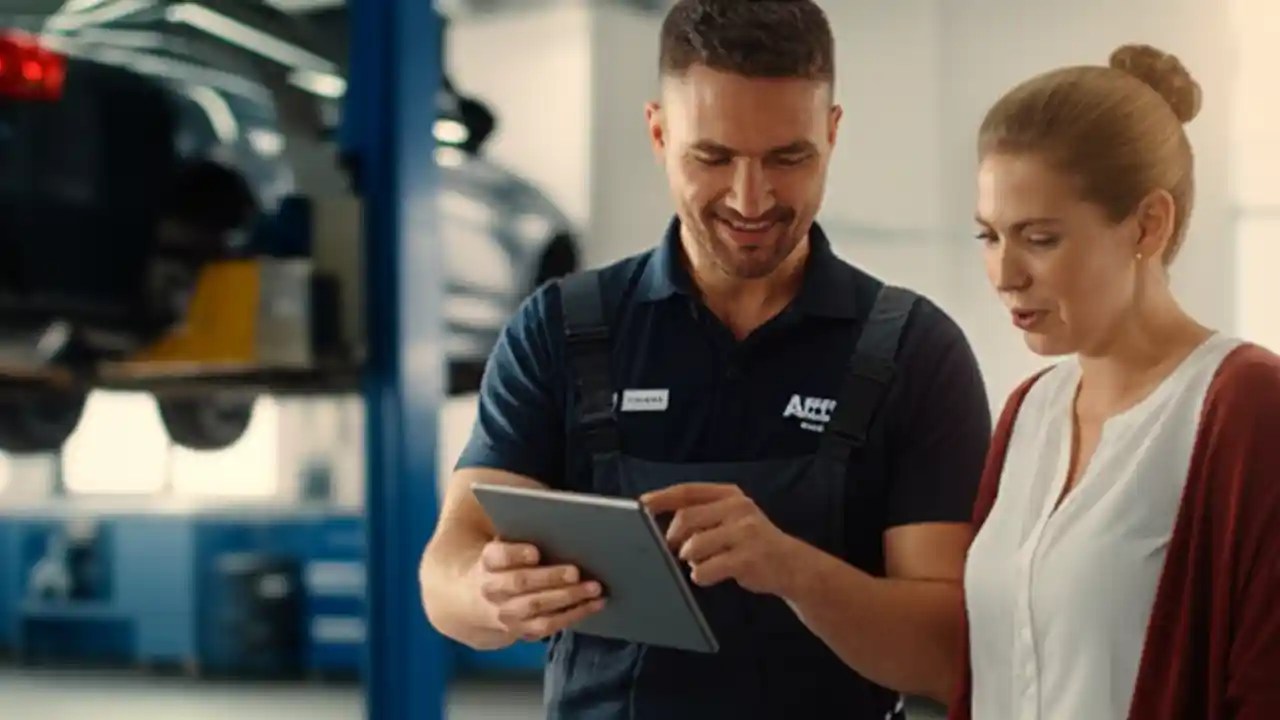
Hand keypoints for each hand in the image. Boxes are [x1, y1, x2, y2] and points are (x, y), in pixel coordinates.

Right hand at [471, 540, 605, 641]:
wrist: (478, 600)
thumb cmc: (505, 562)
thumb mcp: (505, 542)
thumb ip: (524, 529)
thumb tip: (557, 511)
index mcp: (488, 561)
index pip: (497, 556)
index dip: (515, 554)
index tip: (535, 551)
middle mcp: (493, 590)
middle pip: (519, 583)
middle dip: (550, 578)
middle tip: (576, 571)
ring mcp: (506, 614)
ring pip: (536, 607)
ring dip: (567, 598)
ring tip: (594, 588)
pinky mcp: (522, 631)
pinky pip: (549, 626)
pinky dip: (574, 615)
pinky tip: (594, 604)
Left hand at [641, 483, 808, 596]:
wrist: (793, 566)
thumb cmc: (753, 543)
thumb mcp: (733, 517)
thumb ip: (703, 514)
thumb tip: (658, 517)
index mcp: (731, 495)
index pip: (688, 491)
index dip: (661, 497)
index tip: (641, 505)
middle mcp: (738, 509)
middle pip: (686, 518)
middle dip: (673, 537)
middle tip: (673, 549)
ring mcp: (745, 533)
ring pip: (693, 546)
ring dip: (689, 559)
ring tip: (699, 563)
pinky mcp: (747, 558)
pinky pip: (706, 569)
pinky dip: (701, 575)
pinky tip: (709, 575)